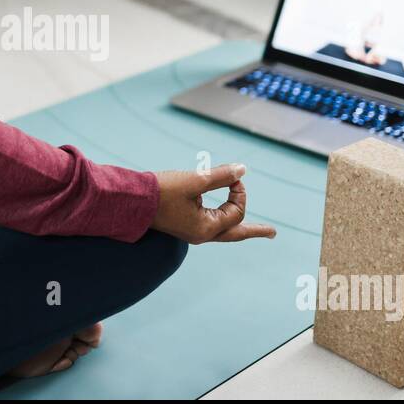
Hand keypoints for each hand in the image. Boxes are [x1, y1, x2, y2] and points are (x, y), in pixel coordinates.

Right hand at [150, 164, 276, 243]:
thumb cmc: (161, 192)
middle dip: (254, 231)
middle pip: (235, 233)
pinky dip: (221, 215)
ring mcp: (191, 230)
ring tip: (254, 228)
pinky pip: (210, 222)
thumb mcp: (195, 181)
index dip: (239, 191)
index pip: (236, 211)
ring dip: (237, 221)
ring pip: (223, 229)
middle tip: (272, 233)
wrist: (131, 199)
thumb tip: (242, 170)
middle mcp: (200, 233)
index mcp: (205, 228)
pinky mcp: (183, 222)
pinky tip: (224, 211)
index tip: (232, 175)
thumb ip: (221, 176)